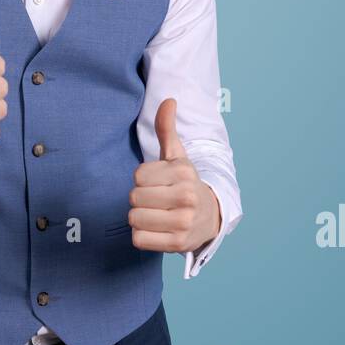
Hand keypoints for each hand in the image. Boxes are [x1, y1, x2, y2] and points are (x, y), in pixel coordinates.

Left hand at [128, 98, 221, 253]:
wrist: (210, 218)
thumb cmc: (185, 184)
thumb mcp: (178, 157)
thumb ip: (168, 129)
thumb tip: (168, 100)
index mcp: (184, 173)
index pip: (137, 176)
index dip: (143, 180)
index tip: (159, 183)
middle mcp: (186, 197)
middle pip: (134, 198)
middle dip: (140, 200)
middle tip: (157, 201)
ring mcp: (183, 223)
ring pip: (134, 219)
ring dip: (140, 218)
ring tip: (157, 215)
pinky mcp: (177, 244)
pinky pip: (139, 239)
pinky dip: (143, 236)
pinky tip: (157, 230)